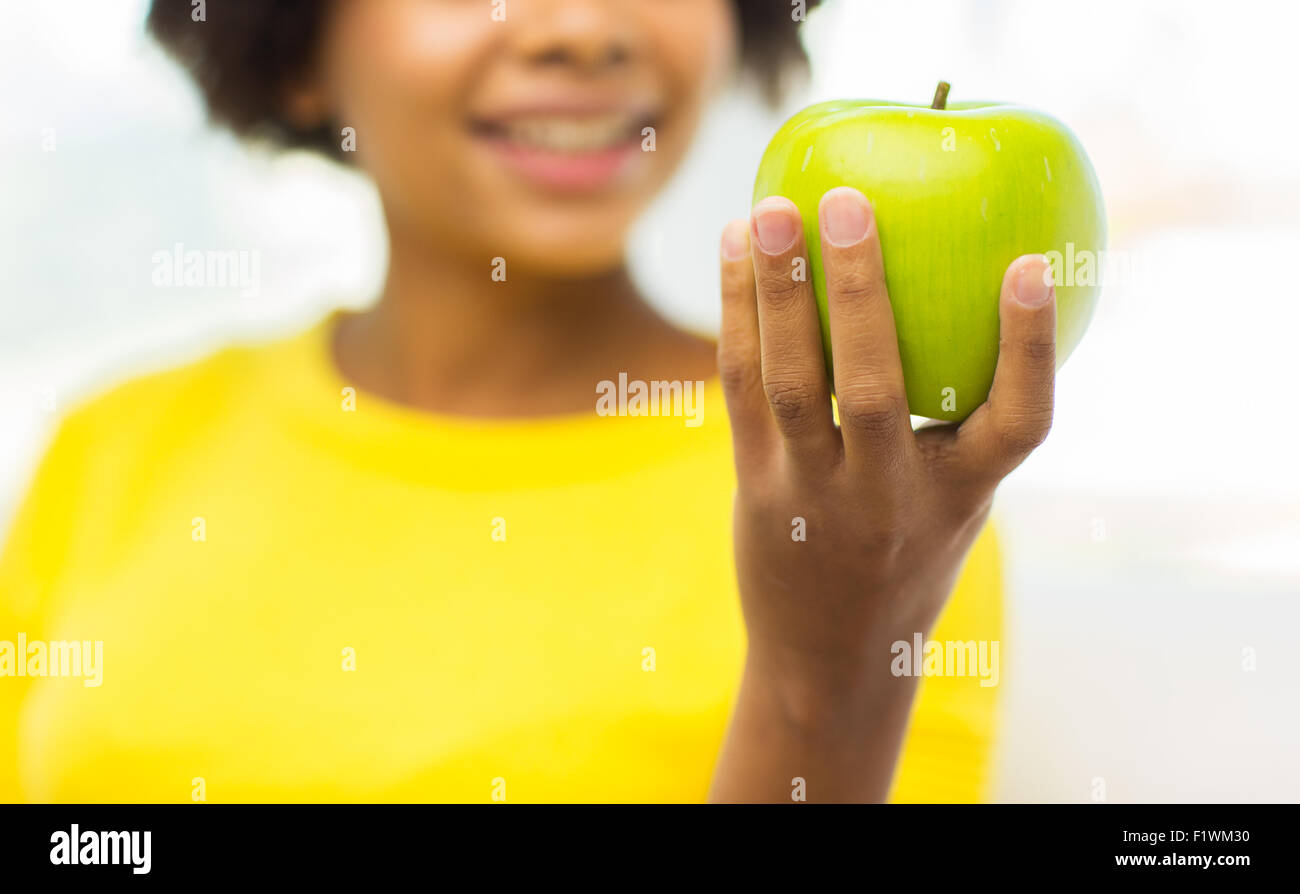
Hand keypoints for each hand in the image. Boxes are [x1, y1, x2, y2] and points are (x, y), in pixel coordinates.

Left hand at [710, 187, 1055, 801]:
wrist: (832, 657)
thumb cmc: (908, 554)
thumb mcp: (954, 500)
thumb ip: (962, 420)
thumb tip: (976, 289)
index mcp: (962, 496)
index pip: (1018, 424)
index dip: (1028, 347)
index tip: (1032, 265)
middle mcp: (889, 498)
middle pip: (875, 388)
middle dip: (859, 291)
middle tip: (846, 201)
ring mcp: (816, 496)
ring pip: (791, 385)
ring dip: (775, 293)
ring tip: (768, 210)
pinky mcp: (759, 488)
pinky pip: (742, 393)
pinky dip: (737, 318)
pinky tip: (733, 253)